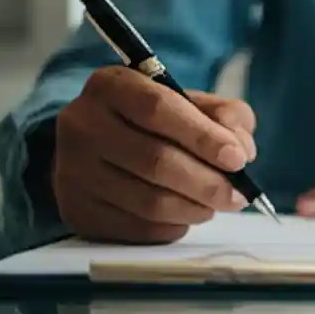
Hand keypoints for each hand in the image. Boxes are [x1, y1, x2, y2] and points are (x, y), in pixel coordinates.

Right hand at [54, 66, 259, 243]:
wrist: (98, 146)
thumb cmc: (153, 121)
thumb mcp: (189, 102)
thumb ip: (224, 115)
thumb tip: (241, 149)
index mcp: (111, 85)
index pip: (158, 109)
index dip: (203, 137)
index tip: (237, 159)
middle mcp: (82, 124)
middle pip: (155, 160)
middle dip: (208, 182)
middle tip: (238, 195)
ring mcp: (73, 170)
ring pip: (148, 201)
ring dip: (194, 208)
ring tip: (216, 204)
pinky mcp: (77, 209)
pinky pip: (137, 228)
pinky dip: (172, 226)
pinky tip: (185, 215)